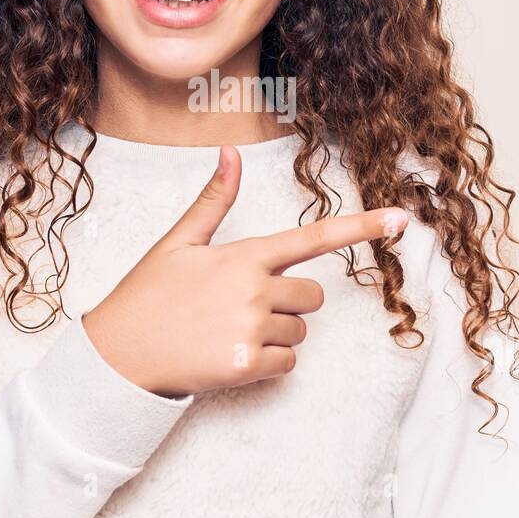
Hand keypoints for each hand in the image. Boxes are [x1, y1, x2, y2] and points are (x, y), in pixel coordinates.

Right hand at [82, 144, 408, 398]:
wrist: (118, 355)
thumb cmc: (147, 295)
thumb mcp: (177, 242)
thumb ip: (214, 201)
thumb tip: (231, 153)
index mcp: (243, 256)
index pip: (312, 238)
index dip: (361, 227)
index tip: (400, 219)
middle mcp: (254, 290)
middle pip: (312, 295)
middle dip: (289, 301)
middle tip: (243, 305)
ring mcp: (253, 329)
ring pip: (299, 331)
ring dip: (275, 333)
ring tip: (227, 330)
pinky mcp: (248, 365)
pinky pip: (287, 363)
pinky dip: (267, 362)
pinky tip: (230, 354)